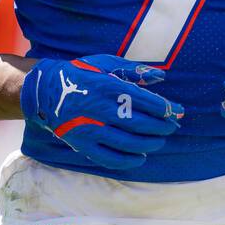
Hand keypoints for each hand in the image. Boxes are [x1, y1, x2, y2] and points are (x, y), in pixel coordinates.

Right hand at [20, 54, 183, 169]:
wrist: (46, 91)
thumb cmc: (82, 74)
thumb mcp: (105, 63)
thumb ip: (134, 70)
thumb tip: (161, 76)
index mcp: (107, 86)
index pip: (144, 100)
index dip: (165, 108)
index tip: (178, 111)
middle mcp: (99, 108)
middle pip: (139, 123)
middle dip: (161, 126)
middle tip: (172, 126)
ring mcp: (89, 129)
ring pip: (127, 142)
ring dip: (149, 143)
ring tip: (160, 140)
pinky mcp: (82, 144)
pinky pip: (109, 158)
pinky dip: (129, 161)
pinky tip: (141, 157)